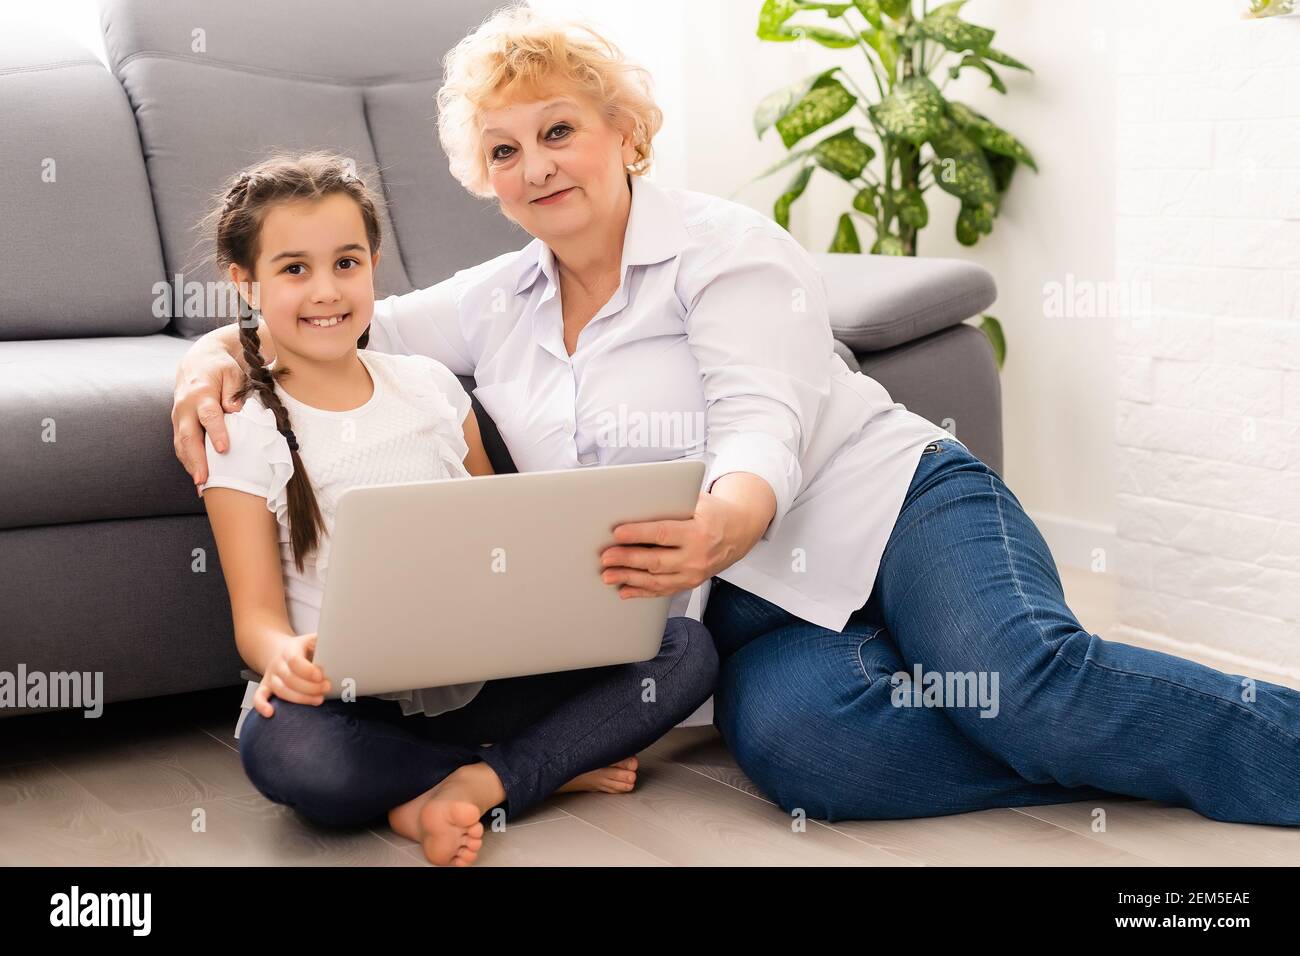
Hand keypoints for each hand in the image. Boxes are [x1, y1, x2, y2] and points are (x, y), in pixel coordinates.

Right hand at [172, 345, 246, 485]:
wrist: (198, 362)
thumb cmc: (221, 369)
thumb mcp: (232, 372)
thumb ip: (234, 390)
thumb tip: (234, 410)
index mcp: (201, 393)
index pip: (209, 415)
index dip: (216, 432)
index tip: (223, 449)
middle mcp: (185, 407)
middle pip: (189, 435)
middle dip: (196, 459)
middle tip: (204, 479)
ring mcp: (179, 417)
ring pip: (181, 444)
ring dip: (190, 466)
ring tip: (201, 486)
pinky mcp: (179, 425)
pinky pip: (181, 446)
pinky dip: (188, 463)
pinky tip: (199, 479)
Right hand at [252, 633, 330, 716]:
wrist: (280, 650)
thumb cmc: (304, 648)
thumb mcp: (314, 639)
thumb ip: (326, 642)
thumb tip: (343, 645)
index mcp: (290, 650)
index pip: (295, 661)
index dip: (308, 670)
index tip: (321, 676)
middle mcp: (278, 663)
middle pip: (290, 678)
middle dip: (310, 687)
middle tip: (327, 688)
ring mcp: (271, 676)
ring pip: (281, 690)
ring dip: (300, 699)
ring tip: (319, 700)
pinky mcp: (265, 686)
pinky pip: (259, 697)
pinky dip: (261, 706)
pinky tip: (270, 713)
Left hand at [599, 490, 757, 598]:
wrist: (739, 532)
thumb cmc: (713, 513)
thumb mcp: (698, 501)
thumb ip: (671, 503)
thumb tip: (637, 502)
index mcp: (698, 532)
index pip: (663, 533)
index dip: (638, 533)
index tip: (617, 533)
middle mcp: (697, 556)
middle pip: (655, 561)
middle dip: (627, 559)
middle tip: (606, 557)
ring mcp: (694, 574)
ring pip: (656, 580)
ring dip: (629, 579)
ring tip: (609, 575)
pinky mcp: (690, 583)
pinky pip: (663, 591)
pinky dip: (642, 592)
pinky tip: (625, 590)